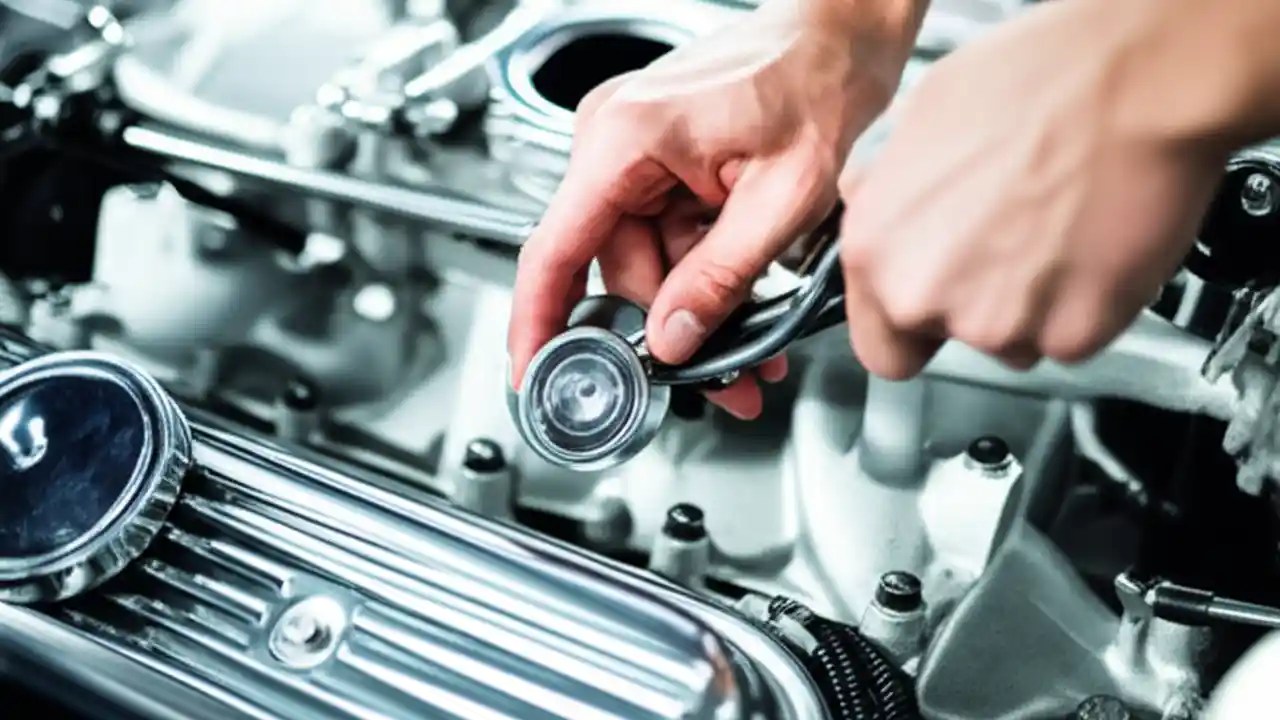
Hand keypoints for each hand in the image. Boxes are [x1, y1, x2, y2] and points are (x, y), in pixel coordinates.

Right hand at [508, 0, 922, 418]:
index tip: (534, 373)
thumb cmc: (816, 81)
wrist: (839, 37)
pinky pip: (666, 238)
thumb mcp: (780, 199)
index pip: (555, 249)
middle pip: (616, 269)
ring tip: (754, 343)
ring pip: (646, 262)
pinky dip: (702, 275)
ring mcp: (633, 151)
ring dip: (695, 308)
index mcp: (625, 139)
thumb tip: (674, 339)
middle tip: (725, 376)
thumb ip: (720, 276)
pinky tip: (742, 300)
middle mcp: (614, 141)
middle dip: (668, 331)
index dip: (538, 322)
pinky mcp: (658, 161)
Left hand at [838, 0, 1232, 378]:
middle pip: (951, 340)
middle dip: (977, 307)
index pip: (881, 346)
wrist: (1133, 85)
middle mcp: (923, 297)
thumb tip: (876, 205)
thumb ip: (886, 191)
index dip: (912, 328)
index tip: (937, 308)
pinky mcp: (1070, 334)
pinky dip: (1089, 305)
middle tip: (1014, 243)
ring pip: (1016, 343)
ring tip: (1060, 229)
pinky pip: (1075, 338)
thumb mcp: (915, 120)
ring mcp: (997, 324)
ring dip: (1035, 305)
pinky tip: (1094, 244)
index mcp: (875, 250)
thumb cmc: (1031, 85)